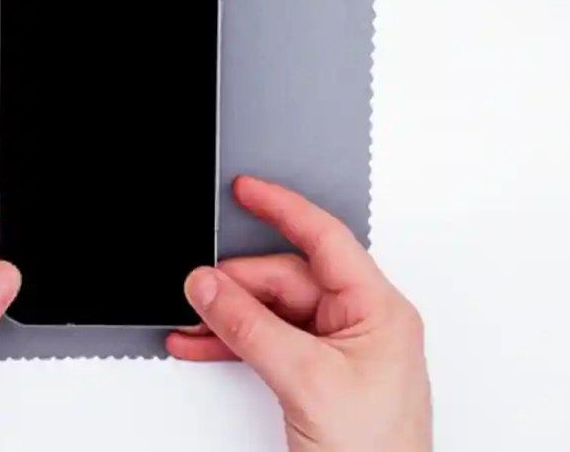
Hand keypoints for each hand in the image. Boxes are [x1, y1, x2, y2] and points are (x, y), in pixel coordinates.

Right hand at [168, 177, 431, 451]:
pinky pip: (266, 342)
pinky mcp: (316, 377)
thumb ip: (251, 326)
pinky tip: (200, 343)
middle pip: (285, 279)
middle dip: (236, 284)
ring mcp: (338, 351)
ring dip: (227, 316)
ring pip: (270, 312)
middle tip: (197, 291)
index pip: (324, 240)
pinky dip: (231, 342)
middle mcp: (361, 324)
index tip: (246, 189)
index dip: (282, 209)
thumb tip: (209, 285)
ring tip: (191, 320)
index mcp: (378, 310)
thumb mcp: (306, 379)